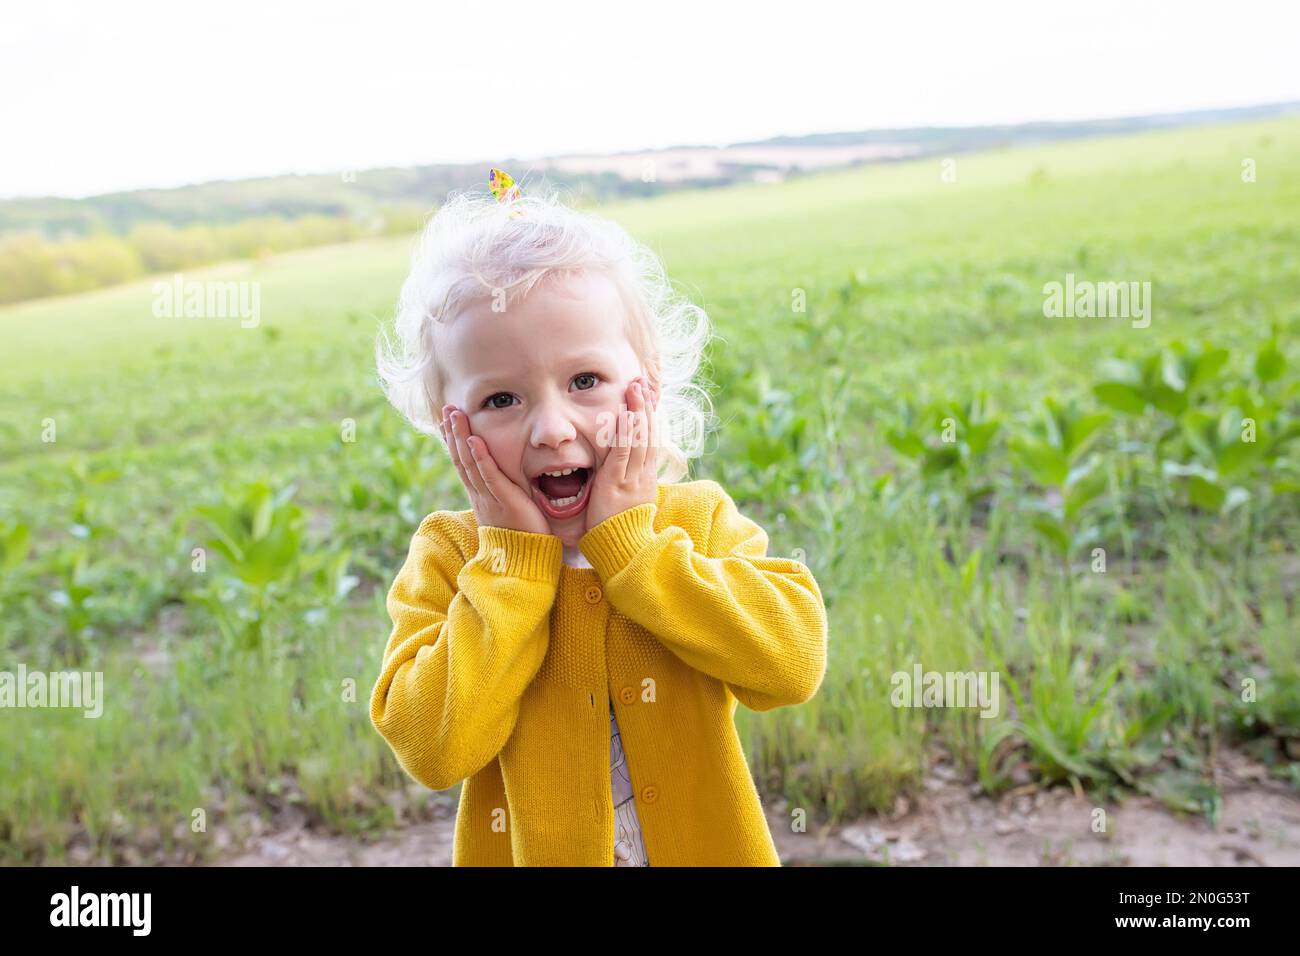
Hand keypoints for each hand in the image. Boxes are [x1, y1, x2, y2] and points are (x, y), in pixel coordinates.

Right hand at [440, 405, 551, 535]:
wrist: (525, 561)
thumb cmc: (522, 537)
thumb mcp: (508, 510)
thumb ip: (503, 494)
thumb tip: (504, 481)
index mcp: (480, 496)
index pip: (463, 464)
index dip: (455, 442)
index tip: (449, 422)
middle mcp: (480, 495)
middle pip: (461, 459)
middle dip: (453, 433)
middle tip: (446, 409)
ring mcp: (489, 497)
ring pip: (470, 463)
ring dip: (462, 437)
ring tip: (455, 415)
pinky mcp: (504, 500)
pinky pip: (489, 476)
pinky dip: (480, 457)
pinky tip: (474, 439)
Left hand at [584, 377, 658, 532]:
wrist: (622, 552)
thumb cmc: (620, 532)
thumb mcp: (626, 504)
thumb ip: (625, 485)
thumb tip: (622, 474)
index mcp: (646, 480)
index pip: (650, 442)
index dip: (649, 419)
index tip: (647, 398)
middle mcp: (643, 476)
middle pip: (648, 435)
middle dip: (645, 407)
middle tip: (643, 383)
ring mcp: (632, 478)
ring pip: (639, 439)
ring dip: (637, 411)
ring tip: (635, 388)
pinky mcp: (617, 483)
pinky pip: (624, 453)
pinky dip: (626, 432)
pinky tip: (625, 414)